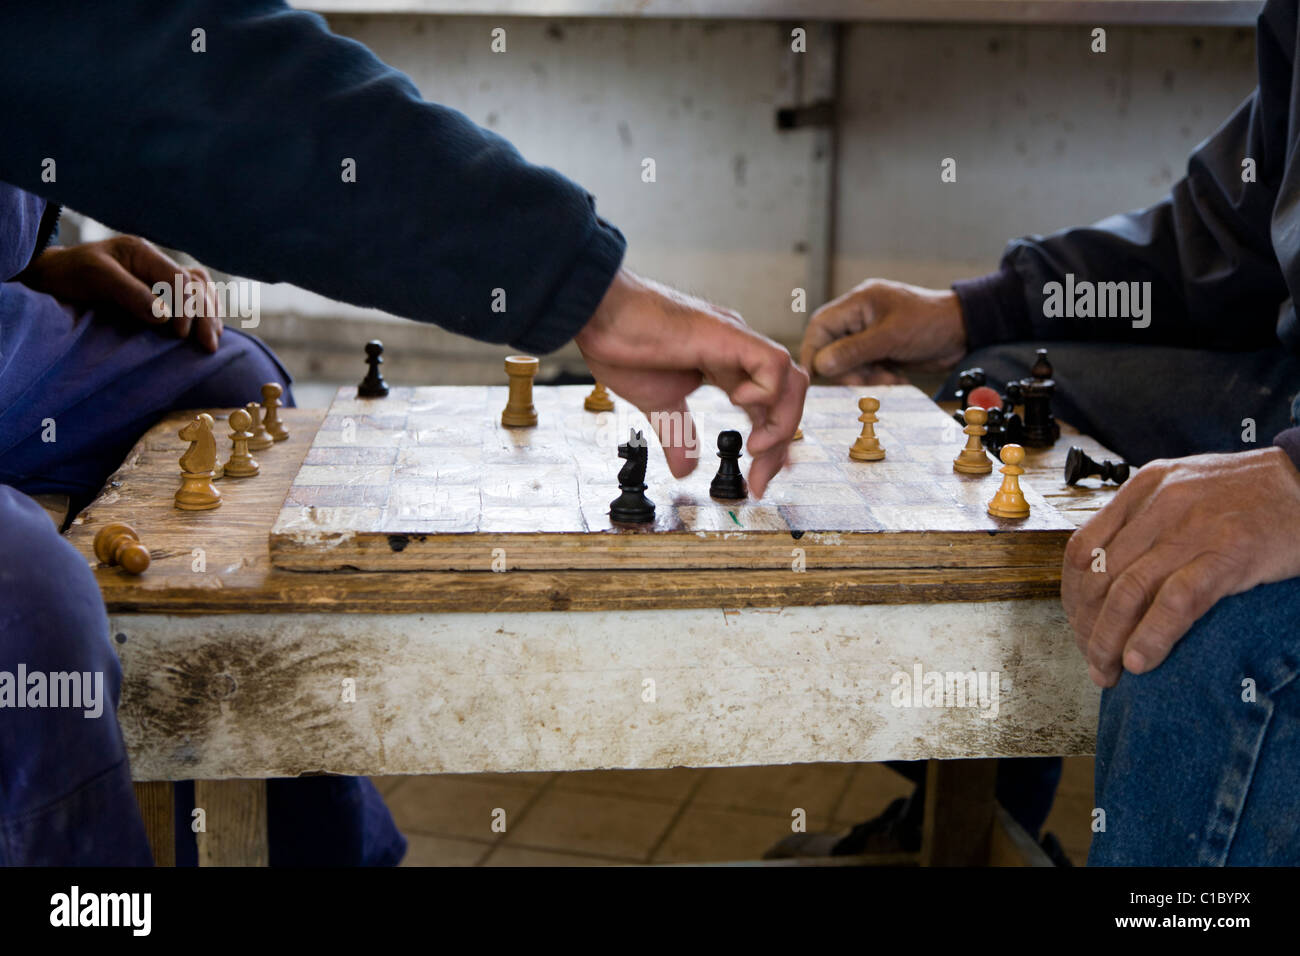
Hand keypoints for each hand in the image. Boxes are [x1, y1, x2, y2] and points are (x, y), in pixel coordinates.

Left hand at [17, 236, 222, 351]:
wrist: (53, 276)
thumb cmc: (70, 274)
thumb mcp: (96, 278)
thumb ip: (130, 293)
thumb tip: (165, 316)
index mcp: (143, 252)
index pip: (180, 279)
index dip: (187, 308)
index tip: (181, 335)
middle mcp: (157, 260)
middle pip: (196, 285)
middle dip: (206, 315)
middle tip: (209, 345)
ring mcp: (160, 273)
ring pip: (201, 288)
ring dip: (211, 313)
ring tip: (214, 339)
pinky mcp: (159, 288)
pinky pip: (194, 294)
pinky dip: (206, 309)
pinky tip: (209, 326)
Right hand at [575, 268, 807, 497]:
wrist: (597, 313)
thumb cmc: (621, 343)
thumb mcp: (656, 403)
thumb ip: (677, 432)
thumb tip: (685, 469)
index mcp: (725, 364)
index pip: (767, 406)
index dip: (772, 442)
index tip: (760, 476)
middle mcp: (738, 352)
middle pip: (787, 397)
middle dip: (780, 445)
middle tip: (759, 479)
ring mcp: (736, 341)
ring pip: (790, 380)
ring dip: (781, 422)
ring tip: (756, 449)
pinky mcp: (727, 335)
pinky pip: (772, 363)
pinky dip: (767, 391)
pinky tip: (739, 403)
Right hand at [800, 278, 966, 384]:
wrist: (965, 331)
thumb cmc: (931, 323)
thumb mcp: (890, 337)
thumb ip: (853, 351)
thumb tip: (820, 365)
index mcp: (858, 302)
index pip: (820, 326)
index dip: (814, 351)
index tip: (816, 375)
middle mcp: (860, 316)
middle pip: (833, 348)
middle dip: (847, 369)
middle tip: (865, 382)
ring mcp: (871, 333)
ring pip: (850, 362)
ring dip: (865, 377)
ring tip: (888, 380)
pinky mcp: (882, 348)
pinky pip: (866, 368)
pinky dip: (877, 378)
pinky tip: (895, 378)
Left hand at [1061, 447, 1299, 686]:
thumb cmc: (1251, 492)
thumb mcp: (1187, 487)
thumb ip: (1149, 519)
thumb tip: (1114, 571)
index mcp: (1144, 488)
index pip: (1082, 548)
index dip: (1072, 596)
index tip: (1079, 627)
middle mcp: (1160, 504)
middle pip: (1098, 575)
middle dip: (1087, 626)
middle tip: (1094, 661)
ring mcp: (1194, 528)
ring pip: (1128, 591)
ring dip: (1109, 639)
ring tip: (1110, 671)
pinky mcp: (1230, 552)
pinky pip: (1177, 600)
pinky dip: (1152, 635)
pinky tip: (1141, 661)